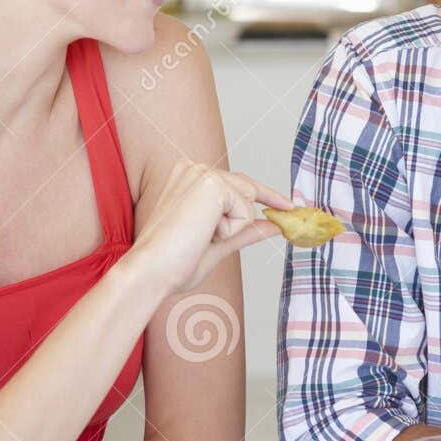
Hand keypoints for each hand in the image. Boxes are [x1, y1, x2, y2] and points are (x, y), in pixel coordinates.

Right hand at [128, 158, 292, 294]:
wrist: (151, 270)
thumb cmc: (173, 263)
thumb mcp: (218, 244)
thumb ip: (246, 231)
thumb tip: (275, 225)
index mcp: (188, 177)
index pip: (236, 182)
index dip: (265, 194)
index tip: (288, 205)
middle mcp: (194, 169)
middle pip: (247, 188)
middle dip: (261, 207)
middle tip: (248, 230)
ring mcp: (203, 174)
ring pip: (247, 202)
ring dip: (231, 229)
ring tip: (199, 237)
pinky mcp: (212, 185)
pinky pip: (245, 211)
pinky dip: (230, 230)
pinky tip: (203, 234)